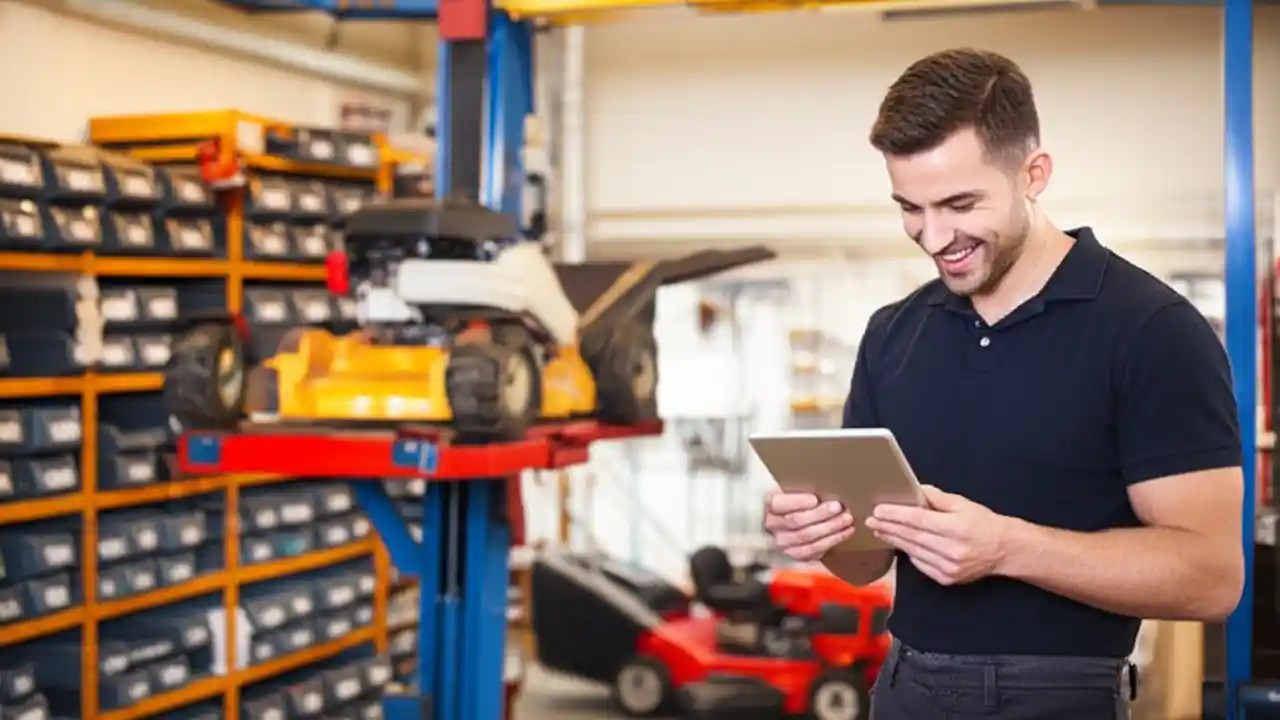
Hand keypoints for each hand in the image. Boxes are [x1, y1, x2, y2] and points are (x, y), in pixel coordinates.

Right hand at [763, 490, 855, 561]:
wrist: (791, 521)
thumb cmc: (796, 501)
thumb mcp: (794, 489)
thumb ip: (803, 488)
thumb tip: (825, 487)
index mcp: (770, 505)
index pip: (779, 504)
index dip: (798, 502)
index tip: (815, 498)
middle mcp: (772, 526)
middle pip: (797, 522)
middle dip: (821, 515)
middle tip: (840, 508)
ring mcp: (783, 543)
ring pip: (807, 538)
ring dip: (830, 529)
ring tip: (847, 520)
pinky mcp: (795, 554)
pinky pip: (814, 551)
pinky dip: (832, 541)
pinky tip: (845, 532)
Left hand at [865, 485, 1014, 585]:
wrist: (1004, 550)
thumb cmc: (983, 523)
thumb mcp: (963, 504)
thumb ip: (936, 498)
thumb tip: (914, 489)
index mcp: (956, 528)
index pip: (919, 520)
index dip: (896, 514)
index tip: (879, 509)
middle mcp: (952, 549)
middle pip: (912, 536)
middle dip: (889, 527)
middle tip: (871, 519)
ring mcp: (949, 567)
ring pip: (913, 551)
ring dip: (894, 540)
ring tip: (880, 529)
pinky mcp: (947, 578)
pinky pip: (920, 565)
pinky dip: (908, 553)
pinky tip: (899, 543)